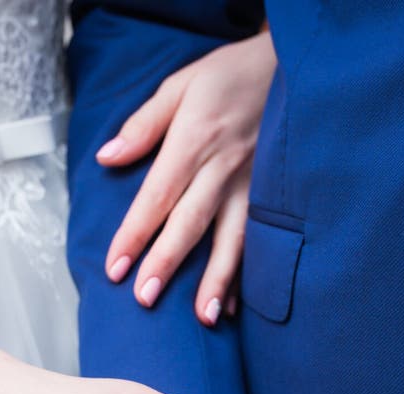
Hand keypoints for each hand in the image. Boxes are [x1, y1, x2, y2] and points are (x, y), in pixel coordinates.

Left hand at [96, 31, 276, 324]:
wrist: (296, 66)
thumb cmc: (231, 77)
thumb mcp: (182, 84)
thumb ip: (144, 124)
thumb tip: (107, 157)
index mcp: (195, 139)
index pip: (158, 194)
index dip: (135, 233)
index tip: (115, 267)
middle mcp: (224, 167)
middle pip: (191, 222)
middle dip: (167, 262)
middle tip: (145, 298)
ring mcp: (253, 185)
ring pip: (232, 238)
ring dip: (216, 280)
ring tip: (202, 318)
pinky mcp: (273, 195)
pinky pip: (258, 240)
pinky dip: (246, 276)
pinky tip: (232, 306)